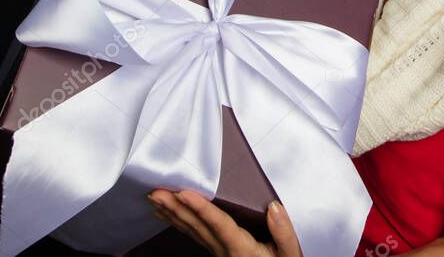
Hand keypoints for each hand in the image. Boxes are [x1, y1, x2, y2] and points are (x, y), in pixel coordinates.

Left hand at [146, 189, 302, 256]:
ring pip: (191, 231)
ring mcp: (217, 252)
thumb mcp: (289, 255)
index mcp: (241, 249)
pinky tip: (165, 214)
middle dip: (176, 208)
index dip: (201, 209)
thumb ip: (283, 233)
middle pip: (197, 227)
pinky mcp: (216, 250)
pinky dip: (178, 222)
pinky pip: (193, 235)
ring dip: (172, 214)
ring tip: (154, 199)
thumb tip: (273, 207)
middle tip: (156, 192)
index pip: (219, 225)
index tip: (183, 194)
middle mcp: (224, 251)